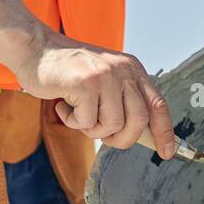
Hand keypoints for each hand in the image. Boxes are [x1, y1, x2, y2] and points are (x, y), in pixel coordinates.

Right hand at [10, 28, 175, 155]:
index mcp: (133, 69)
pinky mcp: (85, 83)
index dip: (165, 132)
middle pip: (138, 121)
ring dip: (92, 129)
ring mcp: (105, 75)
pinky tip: (64, 104)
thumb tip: (144, 137)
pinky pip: (87, 122)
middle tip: (103, 136)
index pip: (158, 105)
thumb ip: (124, 102)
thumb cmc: (70, 73)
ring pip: (112, 125)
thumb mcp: (105, 81)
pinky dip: (72, 121)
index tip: (167, 152)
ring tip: (79, 113)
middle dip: (122, 139)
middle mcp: (123, 70)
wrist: (35, 50)